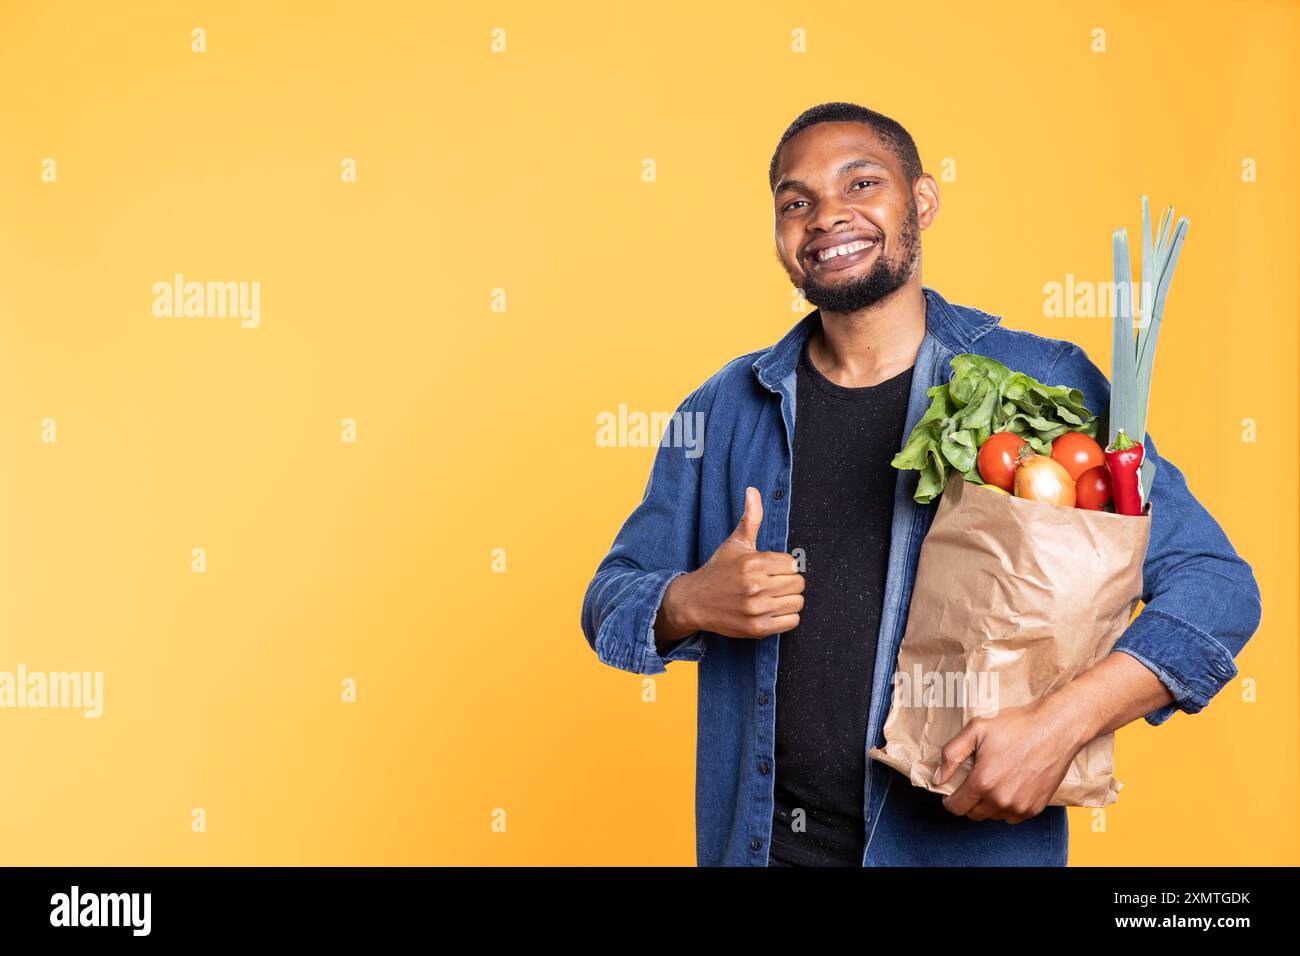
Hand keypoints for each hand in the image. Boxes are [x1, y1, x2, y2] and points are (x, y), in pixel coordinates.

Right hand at [658, 487, 803, 640]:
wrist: (694, 601)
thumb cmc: (719, 569)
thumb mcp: (735, 543)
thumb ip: (750, 518)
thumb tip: (753, 490)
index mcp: (753, 563)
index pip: (793, 564)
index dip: (786, 566)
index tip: (774, 569)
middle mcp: (755, 586)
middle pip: (798, 584)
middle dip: (789, 583)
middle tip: (774, 583)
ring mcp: (756, 609)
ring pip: (797, 603)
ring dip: (789, 600)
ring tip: (774, 597)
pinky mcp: (757, 628)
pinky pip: (791, 622)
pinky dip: (786, 617)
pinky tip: (772, 610)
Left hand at [934, 695, 1087, 823]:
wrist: (1055, 729)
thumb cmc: (1016, 726)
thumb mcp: (976, 729)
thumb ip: (951, 755)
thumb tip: (938, 778)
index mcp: (983, 782)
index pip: (956, 807)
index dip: (949, 799)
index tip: (952, 790)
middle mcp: (1001, 800)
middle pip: (973, 814)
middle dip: (968, 801)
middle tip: (973, 782)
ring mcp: (1020, 806)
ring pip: (993, 816)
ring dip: (988, 804)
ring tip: (994, 780)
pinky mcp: (1035, 808)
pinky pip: (1012, 817)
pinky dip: (1006, 806)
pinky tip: (1009, 786)